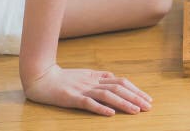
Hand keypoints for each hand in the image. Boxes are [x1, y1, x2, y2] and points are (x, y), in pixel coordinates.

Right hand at [22, 64, 152, 115]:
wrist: (41, 78)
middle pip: (119, 88)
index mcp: (96, 77)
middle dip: (135, 97)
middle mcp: (92, 82)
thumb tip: (114, 77)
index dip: (135, 90)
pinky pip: (88, 103)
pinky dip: (100, 108)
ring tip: (136, 111)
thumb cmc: (63, 78)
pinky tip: (111, 114)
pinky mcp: (72, 98)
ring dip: (123, 103)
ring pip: (107, 95)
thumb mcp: (85, 74)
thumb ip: (99, 76)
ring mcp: (83, 89)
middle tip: (148, 106)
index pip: (121, 82)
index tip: (147, 99)